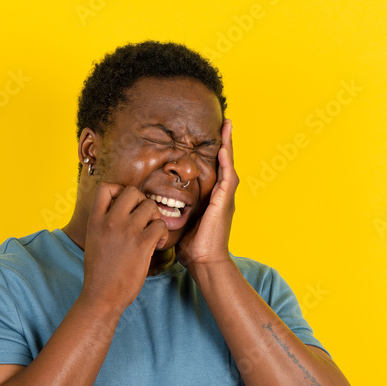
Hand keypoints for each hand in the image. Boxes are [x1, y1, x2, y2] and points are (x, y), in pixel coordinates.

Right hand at [80, 182, 167, 313]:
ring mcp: (127, 231)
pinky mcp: (142, 244)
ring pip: (150, 205)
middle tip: (143, 218)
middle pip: (132, 191)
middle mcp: (110, 221)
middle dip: (141, 201)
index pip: (105, 187)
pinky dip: (163, 234)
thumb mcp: (93, 241)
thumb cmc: (99, 273)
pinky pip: (161, 225)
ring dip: (155, 217)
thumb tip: (119, 211)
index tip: (125, 206)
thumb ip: (104, 224)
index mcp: (95, 220)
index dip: (118, 191)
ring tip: (152, 233)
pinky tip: (157, 245)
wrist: (102, 296)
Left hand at [176, 118, 236, 270]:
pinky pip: (227, 180)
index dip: (216, 153)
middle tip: (226, 122)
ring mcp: (225, 200)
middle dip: (226, 142)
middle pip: (226, 163)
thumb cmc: (191, 247)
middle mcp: (222, 197)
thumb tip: (157, 205)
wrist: (204, 262)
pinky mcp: (224, 205)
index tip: (215, 135)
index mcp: (213, 200)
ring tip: (228, 128)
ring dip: (229, 147)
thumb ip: (176, 210)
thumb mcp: (181, 223)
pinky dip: (226, 164)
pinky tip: (223, 151)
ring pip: (229, 167)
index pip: (215, 171)